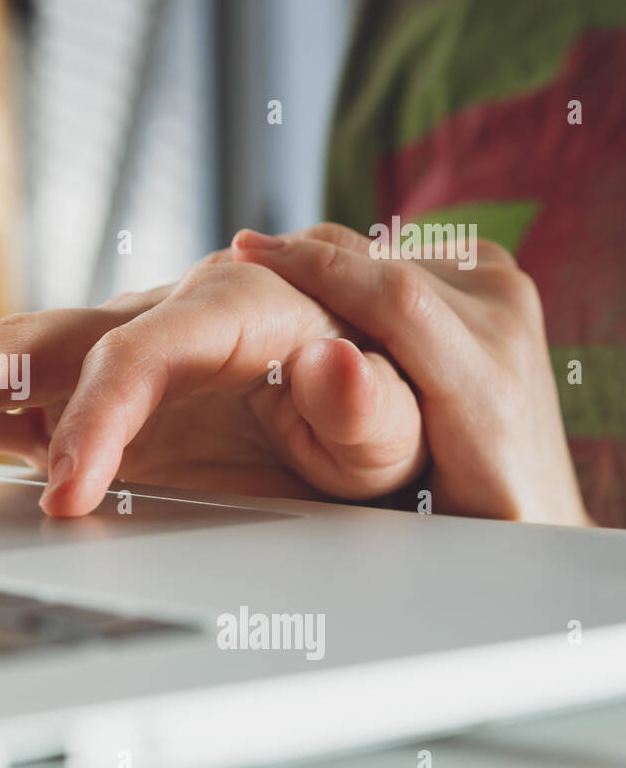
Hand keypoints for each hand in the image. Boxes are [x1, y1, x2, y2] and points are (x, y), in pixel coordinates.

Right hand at [0, 247, 426, 515]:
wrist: (366, 407)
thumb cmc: (385, 413)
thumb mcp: (400, 419)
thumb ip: (368, 402)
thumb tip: (326, 363)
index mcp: (233, 309)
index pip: (146, 354)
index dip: (102, 422)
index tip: (70, 500)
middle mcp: (151, 321)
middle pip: (38, 336)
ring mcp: (105, 359)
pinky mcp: (76, 399)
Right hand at [232, 223, 590, 525]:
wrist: (533, 502)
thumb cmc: (458, 516)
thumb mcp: (404, 500)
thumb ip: (363, 428)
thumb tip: (326, 353)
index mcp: (491, 384)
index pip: (395, 298)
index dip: (315, 270)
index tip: (243, 256)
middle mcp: (506, 319)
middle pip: (385, 265)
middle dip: (304, 257)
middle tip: (234, 260)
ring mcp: (503, 288)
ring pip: (388, 251)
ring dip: (324, 260)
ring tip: (268, 275)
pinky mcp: (491, 272)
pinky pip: (403, 253)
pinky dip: (350, 264)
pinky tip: (316, 284)